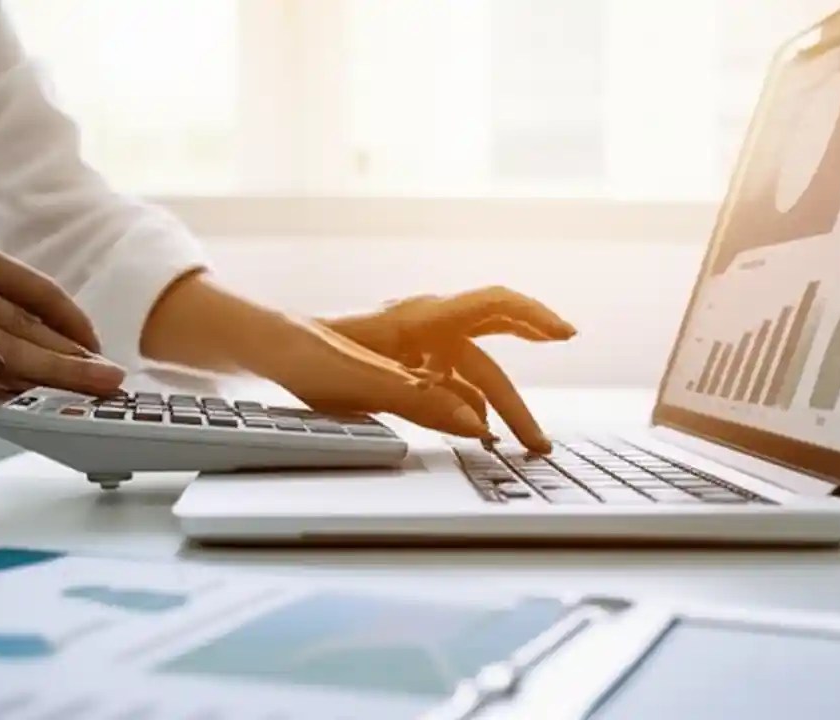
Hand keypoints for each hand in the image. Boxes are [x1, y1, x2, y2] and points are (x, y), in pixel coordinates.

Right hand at [0, 228, 123, 396]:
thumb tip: (20, 355)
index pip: (35, 289)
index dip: (72, 322)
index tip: (96, 346)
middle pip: (32, 322)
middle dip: (77, 355)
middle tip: (112, 377)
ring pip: (15, 346)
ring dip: (59, 375)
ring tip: (96, 390)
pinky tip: (21, 401)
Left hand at [321, 287, 575, 452]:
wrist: (272, 349)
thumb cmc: (312, 355)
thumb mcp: (368, 383)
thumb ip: (423, 402)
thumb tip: (475, 425)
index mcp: (424, 317)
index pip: (495, 305)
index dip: (535, 317)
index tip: (566, 334)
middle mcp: (427, 327)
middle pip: (487, 360)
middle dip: (516, 403)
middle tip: (539, 442)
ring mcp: (416, 347)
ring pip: (468, 377)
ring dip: (493, 410)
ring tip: (513, 445)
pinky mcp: (404, 365)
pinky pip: (446, 385)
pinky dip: (463, 408)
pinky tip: (473, 431)